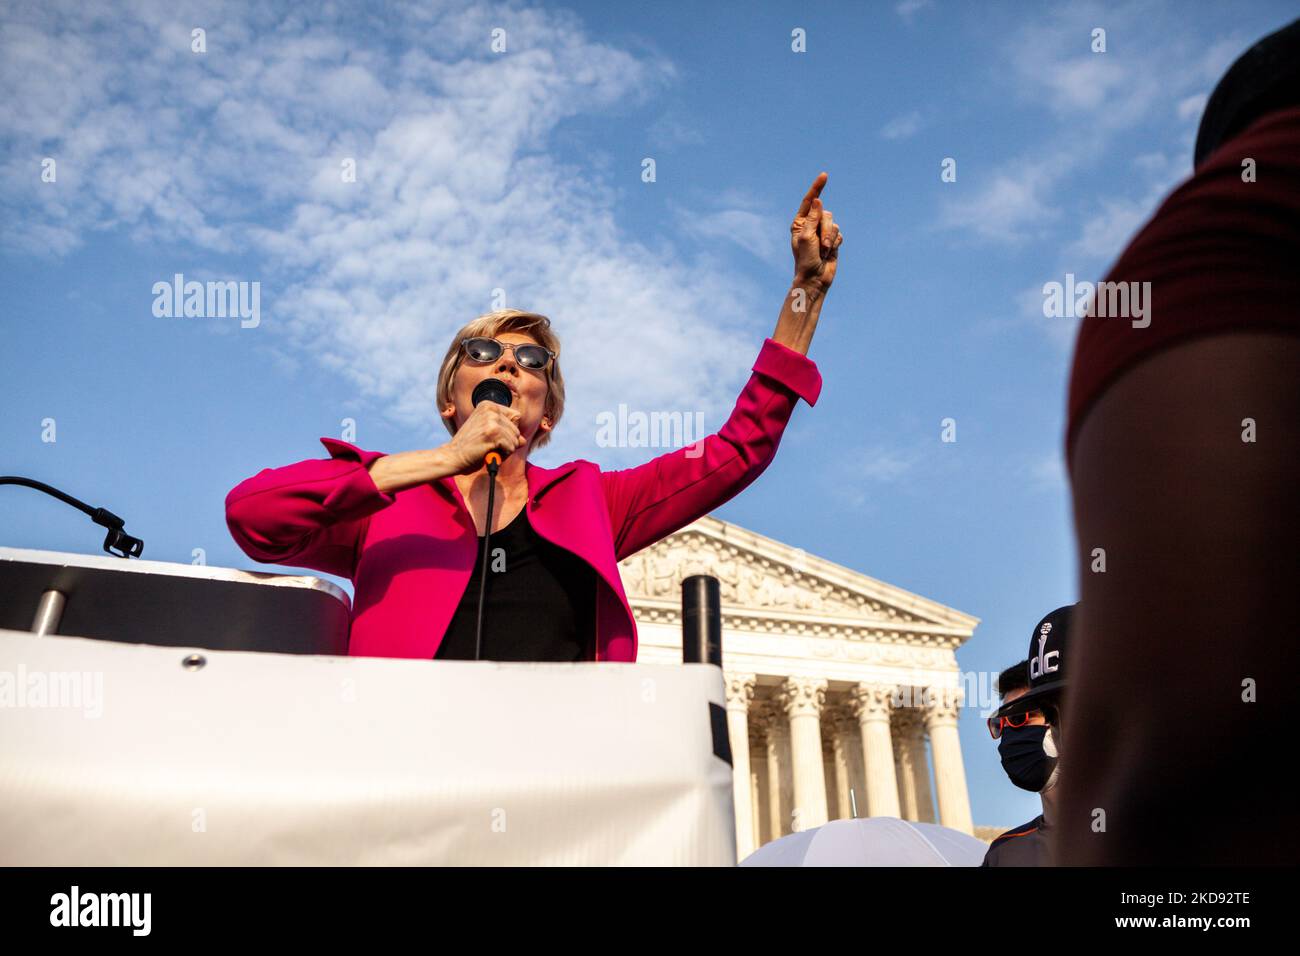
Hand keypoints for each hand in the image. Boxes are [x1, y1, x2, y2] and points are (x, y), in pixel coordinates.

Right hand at [443, 401, 524, 473]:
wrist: (452, 456)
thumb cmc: (470, 446)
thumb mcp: (488, 432)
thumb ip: (506, 432)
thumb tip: (523, 441)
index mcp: (488, 405)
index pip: (516, 417)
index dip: (508, 431)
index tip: (492, 435)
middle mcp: (491, 409)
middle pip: (517, 429)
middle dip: (507, 442)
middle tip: (488, 445)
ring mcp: (492, 420)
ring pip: (516, 440)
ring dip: (505, 449)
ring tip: (488, 449)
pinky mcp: (493, 433)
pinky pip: (511, 447)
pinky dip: (503, 455)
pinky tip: (489, 452)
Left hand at [790, 172, 841, 291]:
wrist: (815, 278)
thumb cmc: (806, 260)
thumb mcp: (806, 237)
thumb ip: (812, 218)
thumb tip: (817, 200)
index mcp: (800, 223)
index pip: (809, 201)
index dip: (817, 188)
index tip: (824, 175)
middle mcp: (811, 225)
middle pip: (825, 213)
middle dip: (825, 229)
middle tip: (821, 246)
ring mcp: (822, 232)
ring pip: (834, 224)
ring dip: (830, 239)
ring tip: (824, 252)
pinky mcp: (832, 240)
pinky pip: (839, 234)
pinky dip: (836, 243)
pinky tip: (829, 253)